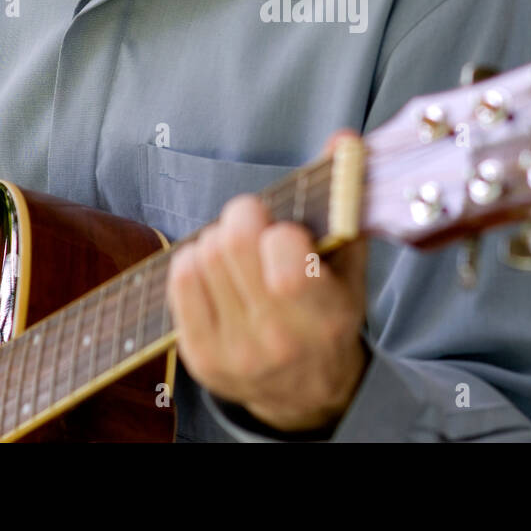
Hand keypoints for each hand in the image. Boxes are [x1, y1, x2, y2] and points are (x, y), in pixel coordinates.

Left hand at [167, 130, 369, 433]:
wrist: (306, 393)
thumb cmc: (330, 315)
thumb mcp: (351, 263)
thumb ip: (348, 196)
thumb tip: (343, 137)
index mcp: (324, 316)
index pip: (282, 255)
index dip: (277, 229)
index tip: (284, 230)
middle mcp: (278, 339)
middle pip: (231, 245)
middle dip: (242, 219)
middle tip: (255, 225)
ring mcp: (235, 352)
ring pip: (203, 257)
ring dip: (218, 241)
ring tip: (238, 254)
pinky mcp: (200, 357)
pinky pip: (179, 280)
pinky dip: (194, 262)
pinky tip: (215, 272)